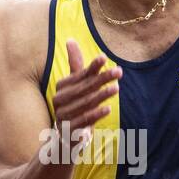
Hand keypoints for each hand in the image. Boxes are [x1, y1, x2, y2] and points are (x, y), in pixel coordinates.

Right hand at [52, 38, 120, 152]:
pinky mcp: (69, 130)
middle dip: (102, 79)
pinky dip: (96, 115)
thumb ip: (77, 67)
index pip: (80, 75)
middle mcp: (59, 99)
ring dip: (101, 95)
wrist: (64, 138)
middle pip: (84, 87)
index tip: (105, 57)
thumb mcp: (76, 87)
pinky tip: (108, 109)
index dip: (92, 67)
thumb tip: (70, 39)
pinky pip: (84, 120)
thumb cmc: (74, 108)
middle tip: (118, 72)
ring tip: (116, 88)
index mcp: (61, 87)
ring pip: (85, 103)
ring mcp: (63, 115)